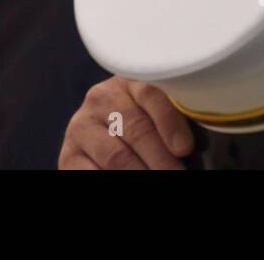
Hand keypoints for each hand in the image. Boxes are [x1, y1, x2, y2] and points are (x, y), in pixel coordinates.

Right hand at [58, 75, 194, 168]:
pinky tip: (130, 182)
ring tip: (159, 181)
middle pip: (135, 128)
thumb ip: (175, 122)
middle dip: (161, 158)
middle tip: (178, 174)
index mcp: (130, 81)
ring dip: (141, 173)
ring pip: (116, 155)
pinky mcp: (69, 155)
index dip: (169, 120)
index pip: (150, 93)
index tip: (185, 147)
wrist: (105, 135)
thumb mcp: (158, 114)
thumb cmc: (146, 126)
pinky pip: (91, 173)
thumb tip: (195, 146)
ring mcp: (81, 126)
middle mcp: (101, 98)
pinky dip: (113, 180)